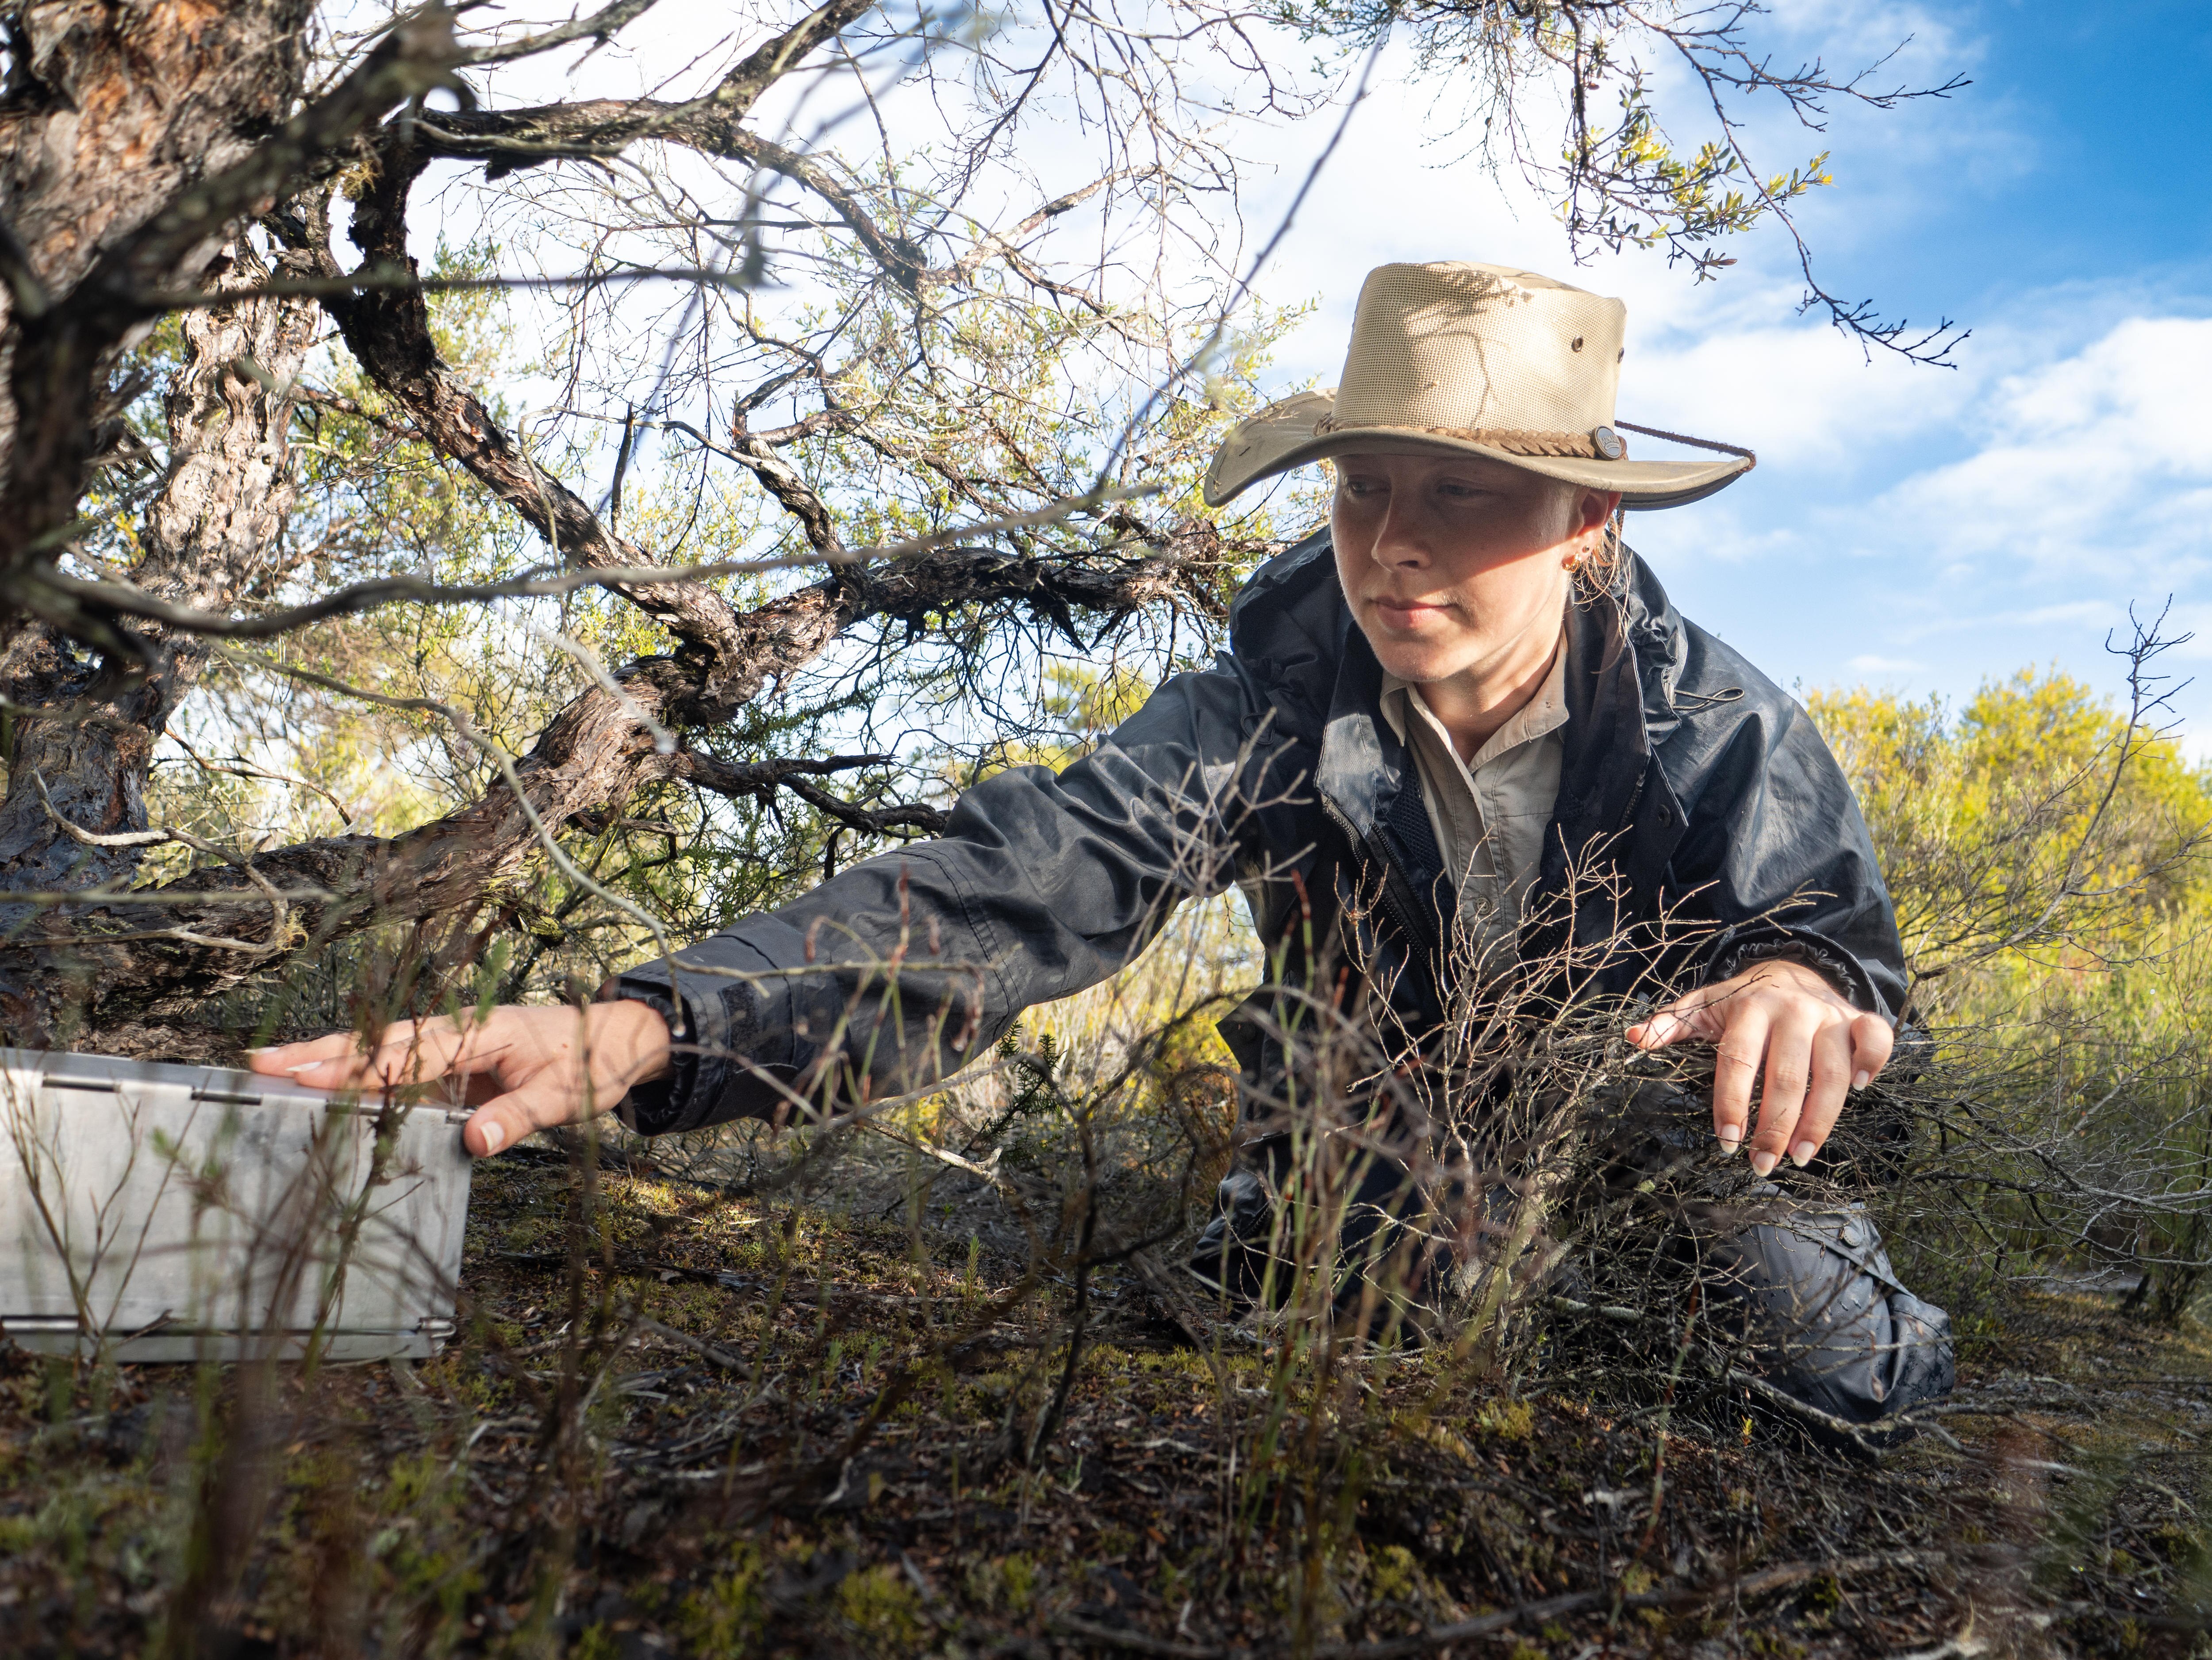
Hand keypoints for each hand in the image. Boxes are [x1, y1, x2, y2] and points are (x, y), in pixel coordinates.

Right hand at [247, 1001, 672, 1157]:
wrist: (616, 1038)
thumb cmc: (590, 1062)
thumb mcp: (564, 1095)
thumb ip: (518, 1117)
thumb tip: (475, 1141)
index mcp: (480, 1032)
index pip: (407, 1053)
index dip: (357, 1068)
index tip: (307, 1075)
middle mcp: (458, 1030)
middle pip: (378, 1042)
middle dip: (319, 1053)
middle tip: (259, 1062)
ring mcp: (452, 1043)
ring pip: (380, 1050)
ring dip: (328, 1059)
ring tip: (269, 1068)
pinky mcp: (453, 1060)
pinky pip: (397, 1065)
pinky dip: (357, 1072)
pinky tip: (320, 1086)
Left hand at [1624, 959, 1892, 1175]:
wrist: (1791, 969)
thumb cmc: (1742, 1001)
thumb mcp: (1703, 1007)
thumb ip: (1670, 1025)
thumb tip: (1633, 1038)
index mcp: (1749, 1007)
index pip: (1737, 1061)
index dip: (1731, 1103)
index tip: (1728, 1142)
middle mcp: (1792, 1009)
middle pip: (1785, 1076)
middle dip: (1773, 1126)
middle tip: (1763, 1164)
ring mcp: (1829, 1015)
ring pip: (1830, 1073)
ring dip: (1818, 1120)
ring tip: (1800, 1157)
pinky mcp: (1858, 1020)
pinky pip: (1875, 1040)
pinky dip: (1871, 1063)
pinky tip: (1859, 1090)